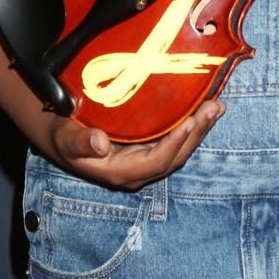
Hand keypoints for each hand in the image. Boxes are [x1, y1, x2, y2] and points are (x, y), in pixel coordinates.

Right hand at [41, 98, 225, 191]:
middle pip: (176, 156)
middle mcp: (138, 171)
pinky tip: (206, 108)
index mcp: (120, 173)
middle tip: (214, 107)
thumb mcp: (64, 139)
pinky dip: (193, 124)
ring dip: (200, 128)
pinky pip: (176, 140)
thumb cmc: (62, 137)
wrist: (61, 139)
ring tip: (217, 106)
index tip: (190, 121)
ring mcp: (146, 161)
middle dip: (197, 132)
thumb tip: (101, 144)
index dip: (175, 143)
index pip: (157, 161)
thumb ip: (80, 142)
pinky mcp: (150, 149)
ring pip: (180, 149)